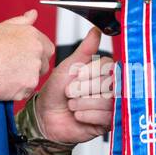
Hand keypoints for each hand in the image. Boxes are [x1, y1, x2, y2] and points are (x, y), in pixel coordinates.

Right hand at [0, 9, 54, 101]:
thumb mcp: (0, 27)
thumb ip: (21, 22)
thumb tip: (33, 14)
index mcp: (32, 36)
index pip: (47, 48)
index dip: (36, 53)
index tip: (23, 56)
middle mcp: (37, 52)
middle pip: (44, 64)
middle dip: (32, 67)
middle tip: (12, 67)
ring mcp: (33, 71)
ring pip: (34, 78)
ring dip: (24, 79)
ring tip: (4, 74)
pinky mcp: (27, 87)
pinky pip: (26, 91)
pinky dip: (17, 90)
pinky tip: (3, 83)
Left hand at [34, 28, 115, 144]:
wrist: (45, 116)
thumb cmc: (55, 92)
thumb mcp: (68, 67)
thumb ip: (85, 50)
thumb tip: (96, 31)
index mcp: (102, 72)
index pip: (109, 66)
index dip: (92, 72)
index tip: (77, 75)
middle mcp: (109, 88)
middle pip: (109, 84)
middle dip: (84, 89)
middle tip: (70, 93)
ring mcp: (110, 106)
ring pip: (107, 101)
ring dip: (83, 103)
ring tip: (72, 105)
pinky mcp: (108, 123)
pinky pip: (106, 117)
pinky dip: (87, 115)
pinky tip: (78, 116)